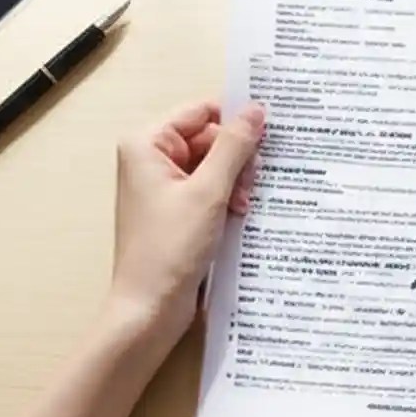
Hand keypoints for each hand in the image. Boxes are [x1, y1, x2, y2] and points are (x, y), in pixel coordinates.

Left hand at [109, 101, 264, 347]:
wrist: (149, 308)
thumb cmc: (170, 247)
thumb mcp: (209, 191)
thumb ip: (234, 146)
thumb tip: (257, 108)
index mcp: (146, 143)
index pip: (201, 111)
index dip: (235, 120)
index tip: (268, 135)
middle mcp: (151, 158)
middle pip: (210, 137)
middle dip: (236, 159)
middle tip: (251, 185)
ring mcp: (163, 184)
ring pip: (215, 164)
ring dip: (235, 181)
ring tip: (243, 206)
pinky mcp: (176, 208)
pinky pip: (210, 187)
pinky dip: (227, 197)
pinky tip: (238, 215)